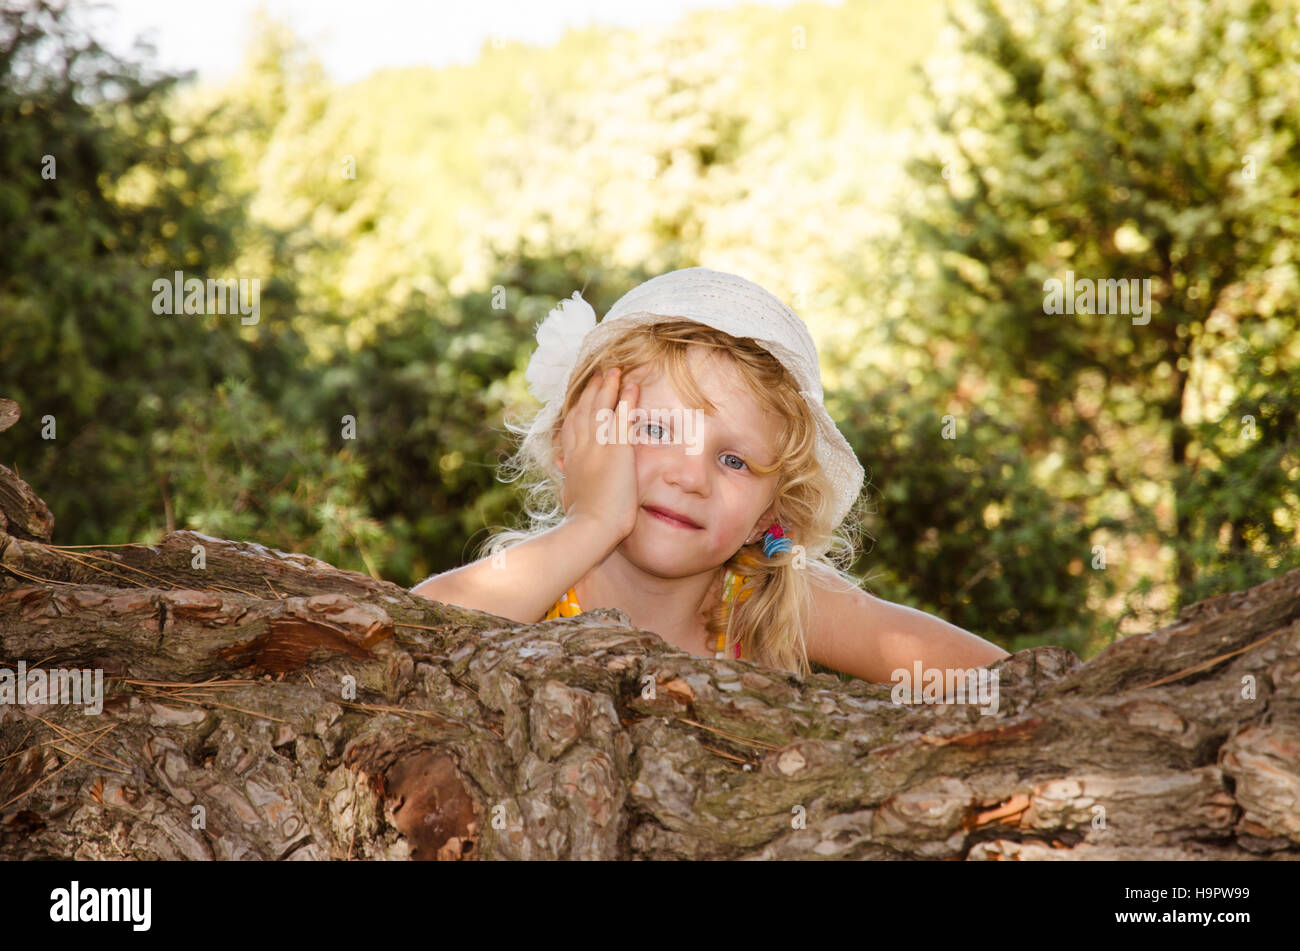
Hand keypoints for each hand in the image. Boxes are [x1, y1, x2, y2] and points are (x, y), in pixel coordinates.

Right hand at [556, 366, 639, 541]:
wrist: (591, 528)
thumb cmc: (583, 520)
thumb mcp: (570, 494)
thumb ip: (569, 480)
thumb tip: (564, 473)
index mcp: (572, 459)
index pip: (572, 426)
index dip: (578, 407)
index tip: (582, 396)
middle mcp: (582, 448)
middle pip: (585, 411)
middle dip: (593, 391)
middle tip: (600, 374)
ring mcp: (598, 447)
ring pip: (602, 408)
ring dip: (609, 387)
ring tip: (615, 371)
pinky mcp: (616, 450)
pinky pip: (622, 418)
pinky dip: (627, 400)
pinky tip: (632, 386)